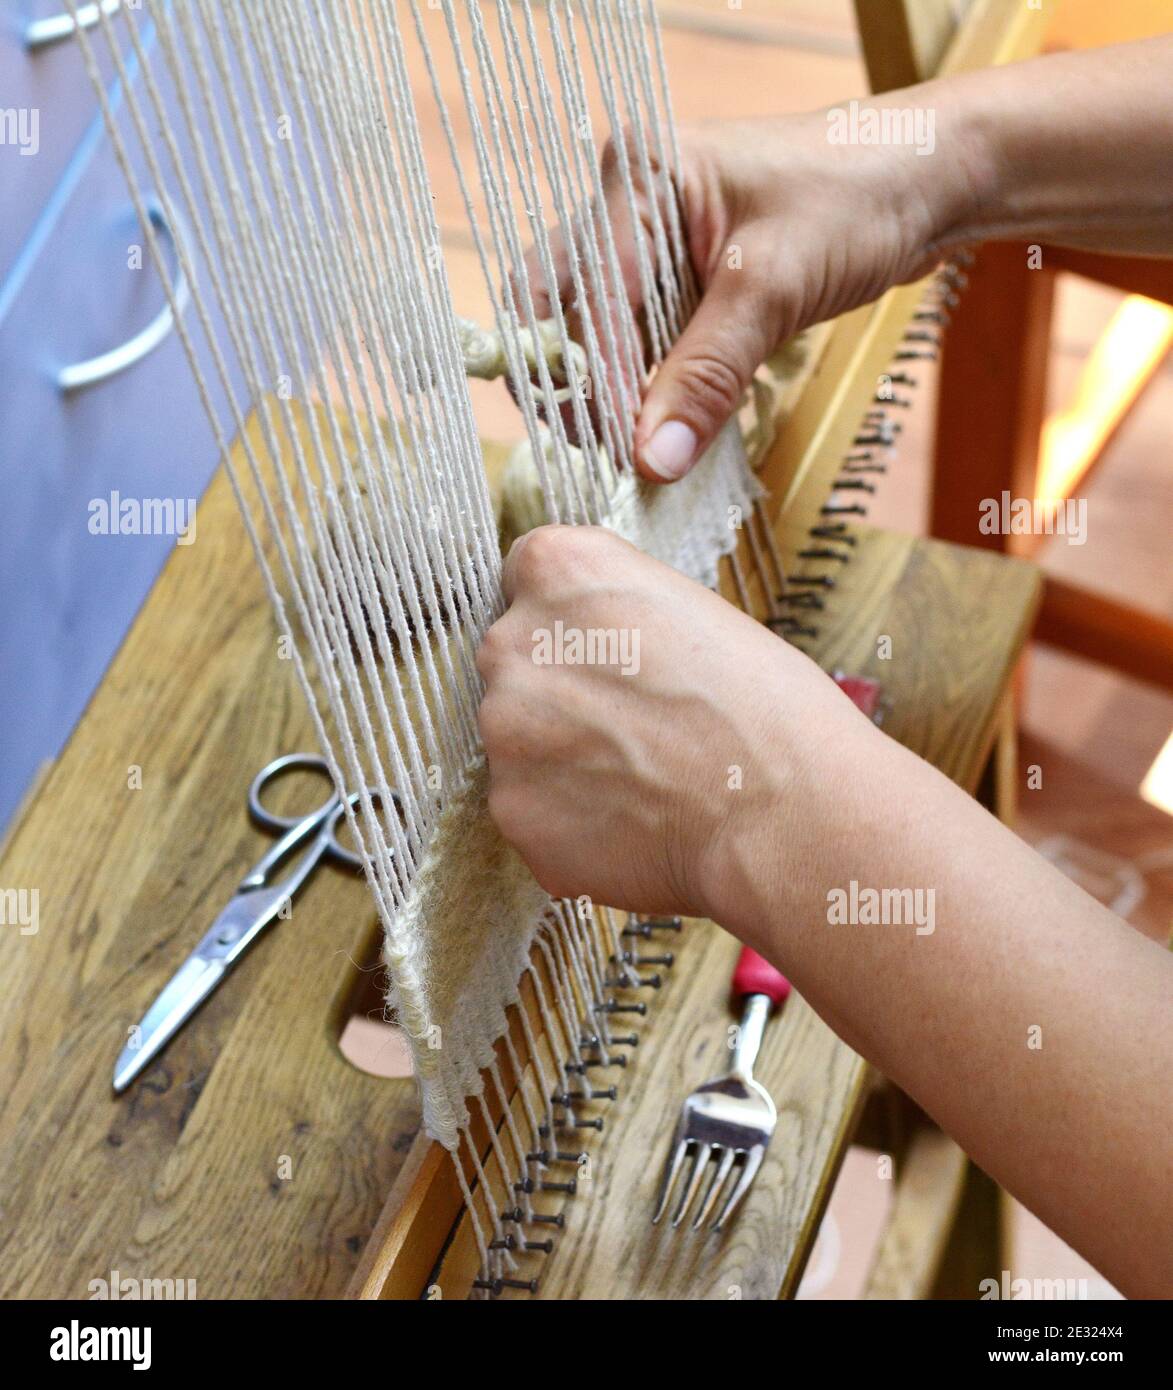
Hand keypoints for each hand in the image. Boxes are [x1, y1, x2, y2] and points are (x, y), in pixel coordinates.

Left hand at [475, 524, 877, 930]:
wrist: (782, 808)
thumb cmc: (762, 704)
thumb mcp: (686, 607)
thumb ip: (610, 612)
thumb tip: (589, 644)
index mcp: (557, 569)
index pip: (526, 578)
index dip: (571, 619)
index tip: (605, 649)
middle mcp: (511, 641)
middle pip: (515, 662)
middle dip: (561, 692)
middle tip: (636, 725)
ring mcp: (504, 731)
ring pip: (520, 741)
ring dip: (562, 759)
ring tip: (643, 780)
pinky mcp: (512, 809)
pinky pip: (531, 808)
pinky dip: (570, 820)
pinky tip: (632, 822)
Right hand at [528, 104, 980, 481]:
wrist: (926, 181)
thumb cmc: (856, 197)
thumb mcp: (774, 288)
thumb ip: (707, 375)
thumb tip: (652, 459)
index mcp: (638, 178)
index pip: (582, 293)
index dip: (595, 375)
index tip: (621, 447)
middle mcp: (629, 206)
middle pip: (563, 308)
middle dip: (576, 382)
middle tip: (605, 449)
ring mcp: (653, 245)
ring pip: (597, 332)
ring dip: (612, 391)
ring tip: (635, 450)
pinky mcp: (682, 282)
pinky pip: (642, 342)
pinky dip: (647, 386)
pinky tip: (661, 428)